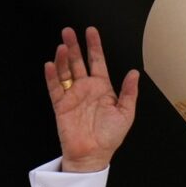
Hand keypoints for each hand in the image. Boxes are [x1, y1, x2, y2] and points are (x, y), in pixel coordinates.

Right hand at [44, 26, 138, 171]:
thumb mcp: (126, 113)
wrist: (93, 155)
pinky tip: (51, 65)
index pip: (97, 62)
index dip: (94, 46)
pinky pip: (55, 88)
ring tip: (62, 46)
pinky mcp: (61, 105)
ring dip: (63, 58)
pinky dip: (52, 76)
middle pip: (78, 62)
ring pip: (65, 71)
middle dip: (74, 46)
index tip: (91, 31)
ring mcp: (73, 96)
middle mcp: (86, 89)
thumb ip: (129, 92)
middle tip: (68, 31)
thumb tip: (134, 73)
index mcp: (102, 89)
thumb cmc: (110, 137)